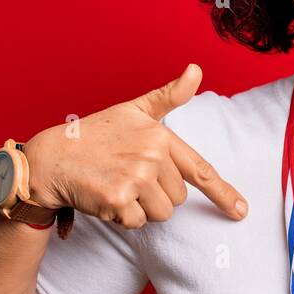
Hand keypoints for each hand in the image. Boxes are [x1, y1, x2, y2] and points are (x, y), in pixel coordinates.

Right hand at [20, 63, 248, 227]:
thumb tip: (196, 70)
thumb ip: (169, 96)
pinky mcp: (119, 199)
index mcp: (160, 136)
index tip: (242, 212)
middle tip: (126, 176)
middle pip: (176, 198)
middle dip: (155, 195)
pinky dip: (123, 218)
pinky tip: (105, 197)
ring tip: (117, 185)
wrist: (52, 158)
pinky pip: (137, 223)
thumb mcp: (134, 110)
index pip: (200, 170)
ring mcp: (136, 178)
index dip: (224, 194)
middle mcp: (152, 156)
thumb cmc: (95, 135)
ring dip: (140, 209)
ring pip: (160, 214)